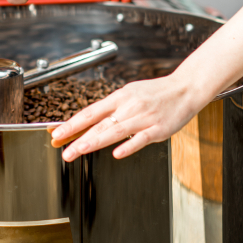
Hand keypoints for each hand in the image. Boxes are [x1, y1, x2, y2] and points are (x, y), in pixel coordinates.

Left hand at [47, 74, 205, 160]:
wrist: (185, 88)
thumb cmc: (156, 93)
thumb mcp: (130, 94)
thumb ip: (112, 109)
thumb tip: (89, 122)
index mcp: (120, 97)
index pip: (90, 112)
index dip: (72, 124)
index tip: (57, 134)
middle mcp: (129, 106)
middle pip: (99, 124)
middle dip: (78, 138)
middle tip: (63, 150)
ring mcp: (143, 118)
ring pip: (115, 131)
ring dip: (94, 142)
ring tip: (78, 151)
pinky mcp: (158, 129)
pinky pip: (141, 139)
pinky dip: (129, 146)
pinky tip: (117, 153)